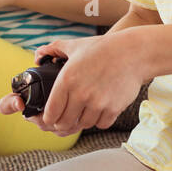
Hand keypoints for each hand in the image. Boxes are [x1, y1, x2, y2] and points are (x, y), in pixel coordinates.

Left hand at [0, 33, 148, 135]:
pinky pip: (101, 124)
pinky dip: (98, 120)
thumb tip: (38, 56)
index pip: (51, 113)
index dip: (47, 119)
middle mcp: (81, 94)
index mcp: (67, 80)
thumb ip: (53, 49)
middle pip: (64, 123)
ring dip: (81, 121)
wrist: (133, 52)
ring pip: (83, 125)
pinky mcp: (113, 109)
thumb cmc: (103, 48)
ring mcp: (98, 103)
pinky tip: (98, 111)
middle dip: (62, 124)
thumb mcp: (75, 45)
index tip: (50, 118)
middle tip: (64, 120)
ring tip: (82, 113)